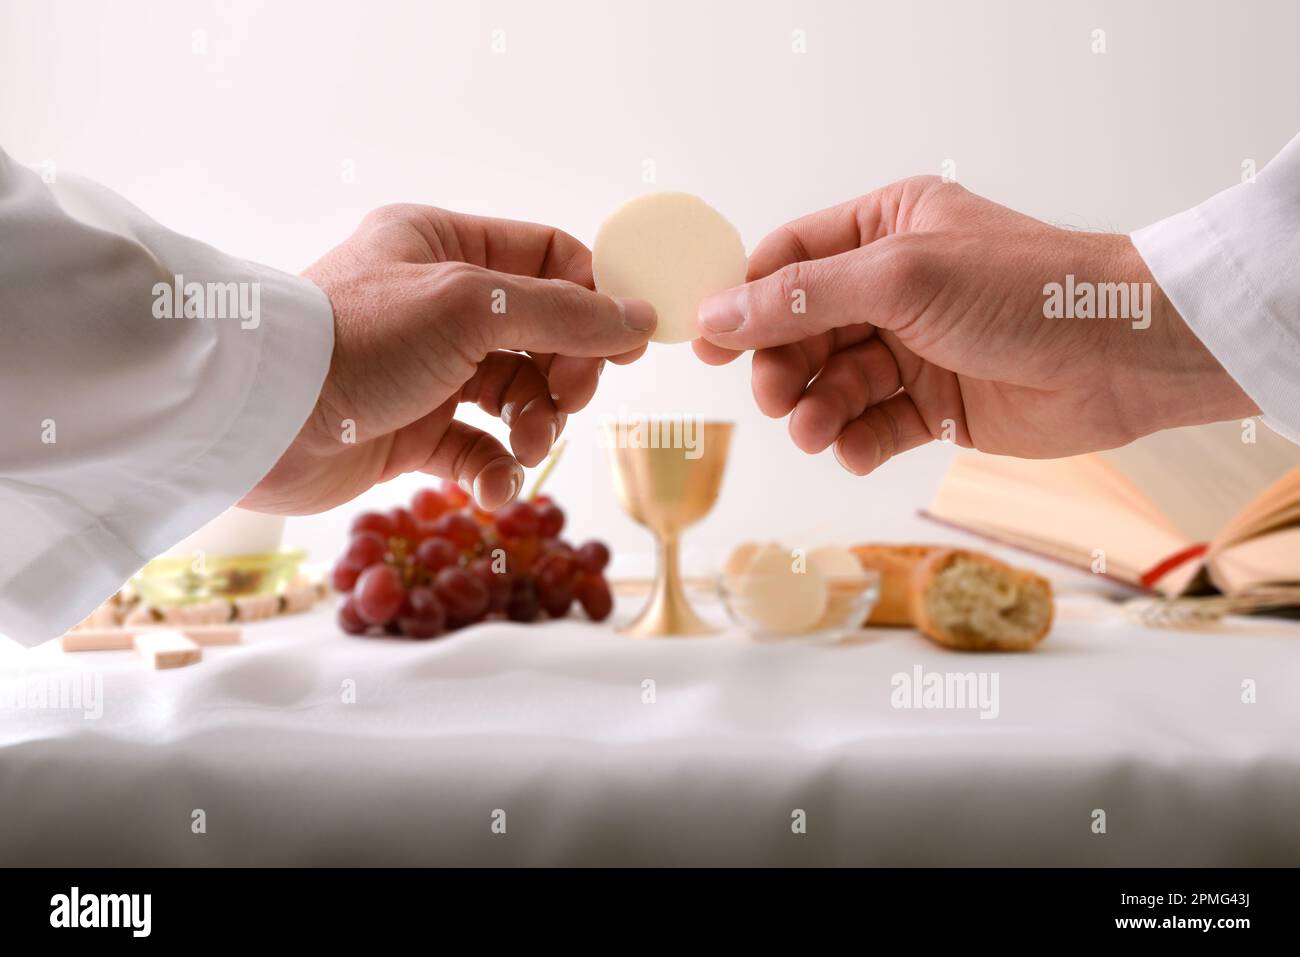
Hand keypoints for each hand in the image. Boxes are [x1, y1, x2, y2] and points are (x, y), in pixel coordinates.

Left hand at [243, 204, 655, 513]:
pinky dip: (496, 469)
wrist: (263, 420)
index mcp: (444, 245)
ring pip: (516, 394)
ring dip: (535, 425)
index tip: (629, 343)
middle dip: (565, 372)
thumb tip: (640, 319)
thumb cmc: (359, 339)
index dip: (594, 297)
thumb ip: (563, 312)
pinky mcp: (411, 431)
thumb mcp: (470, 306)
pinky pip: (478, 449)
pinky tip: (495, 487)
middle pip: (541, 331)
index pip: (547, 257)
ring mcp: (426, 369)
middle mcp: (437, 302)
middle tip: (568, 398)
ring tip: (526, 446)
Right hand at [694, 177, 1255, 473]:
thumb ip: (804, 296)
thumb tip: (716, 314)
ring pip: (834, 383)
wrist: (1122, 355)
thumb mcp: (901, 276)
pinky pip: (874, 426)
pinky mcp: (936, 406)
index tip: (707, 346)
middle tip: (775, 398)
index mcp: (884, 229)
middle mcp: (894, 287)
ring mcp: (914, 348)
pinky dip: (856, 441)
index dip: (744, 302)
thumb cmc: (1022, 291)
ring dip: (817, 411)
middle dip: (783, 366)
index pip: (789, 260)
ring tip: (817, 433)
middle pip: (802, 329)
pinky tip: (855, 451)